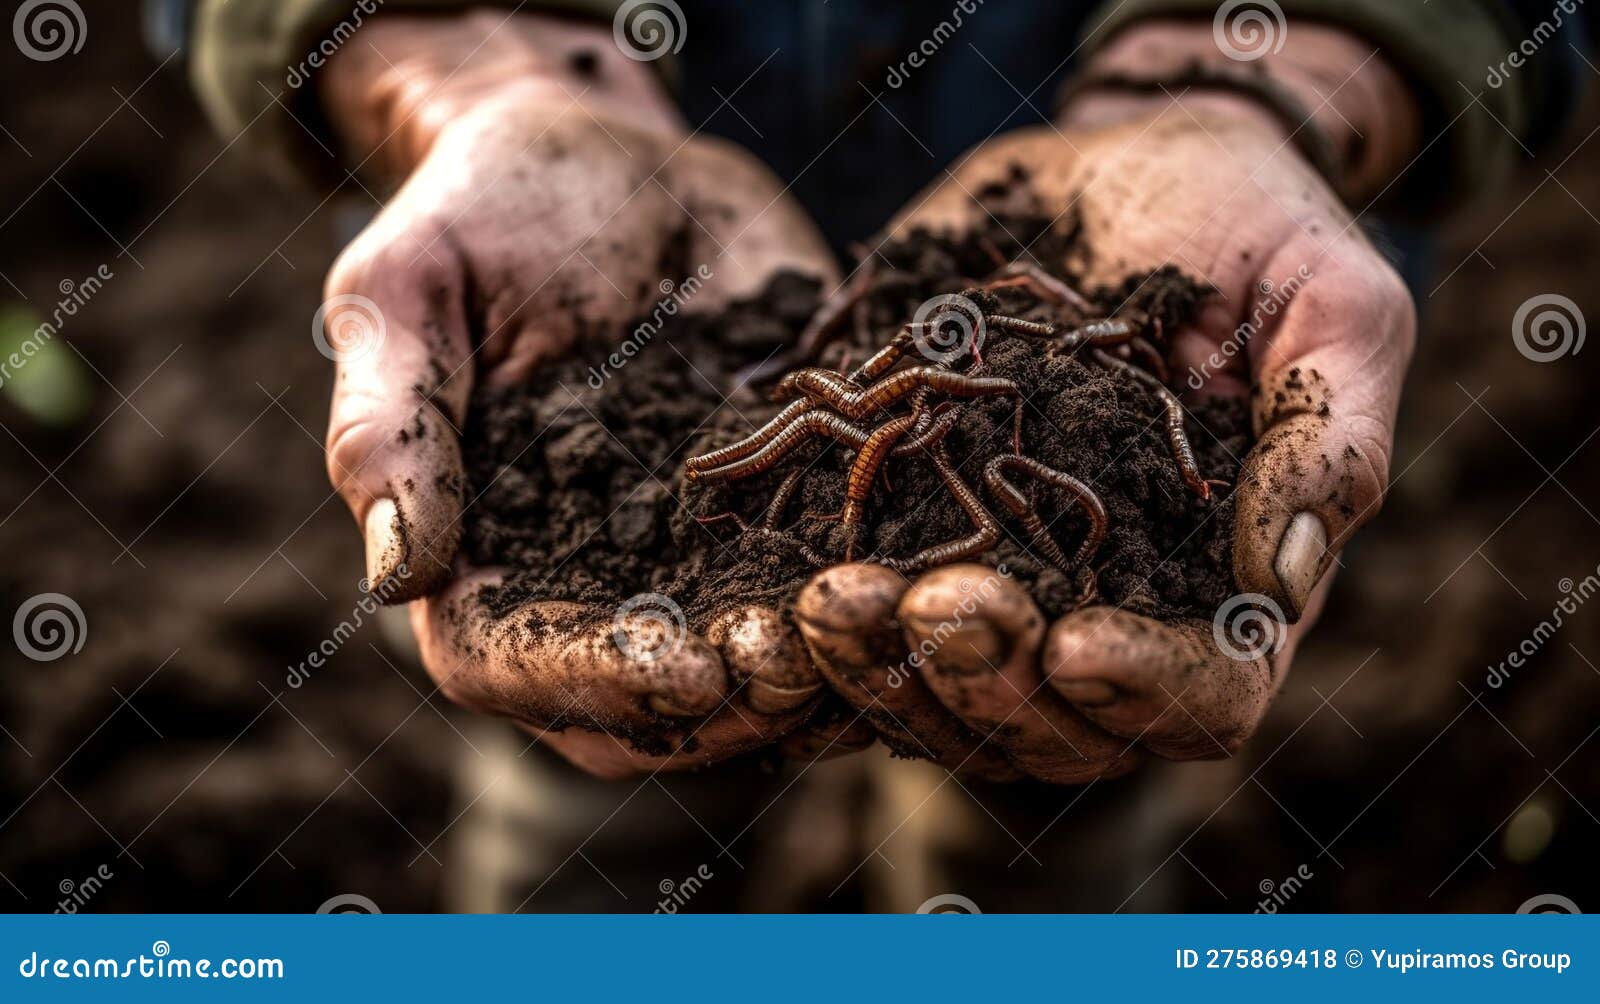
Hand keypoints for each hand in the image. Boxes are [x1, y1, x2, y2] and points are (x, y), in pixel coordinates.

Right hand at [318, 14, 855, 775]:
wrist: (615, 158)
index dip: (596, 681)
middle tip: (804, 660)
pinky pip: (836, 586)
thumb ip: (392, 424)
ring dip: (821, 673)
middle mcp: (592, 587)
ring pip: (754, 676)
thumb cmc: (484, 212)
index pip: (514, 668)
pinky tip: (939, 572)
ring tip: (882, 625)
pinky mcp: (792, 514)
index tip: (684, 668)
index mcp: (482, 558)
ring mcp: (699, 563)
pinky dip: (882, 599)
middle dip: (729, 702)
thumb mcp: (406, 290)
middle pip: (647, 709)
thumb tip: (393, 574)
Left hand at [795, 21, 1418, 781]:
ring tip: (832, 599)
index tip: (1074, 643)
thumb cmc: (1251, 227)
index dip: (1141, 692)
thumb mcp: (1329, 304)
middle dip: (985, 680)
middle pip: (1055, 724)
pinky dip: (816, 630)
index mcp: (1223, 583)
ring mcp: (1004, 583)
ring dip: (882, 670)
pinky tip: (778, 585)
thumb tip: (1280, 580)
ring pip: (943, 697)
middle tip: (929, 604)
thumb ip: (1328, 438)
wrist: (1122, 165)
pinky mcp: (912, 537)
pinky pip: (862, 624)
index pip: (1203, 696)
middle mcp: (1109, 610)